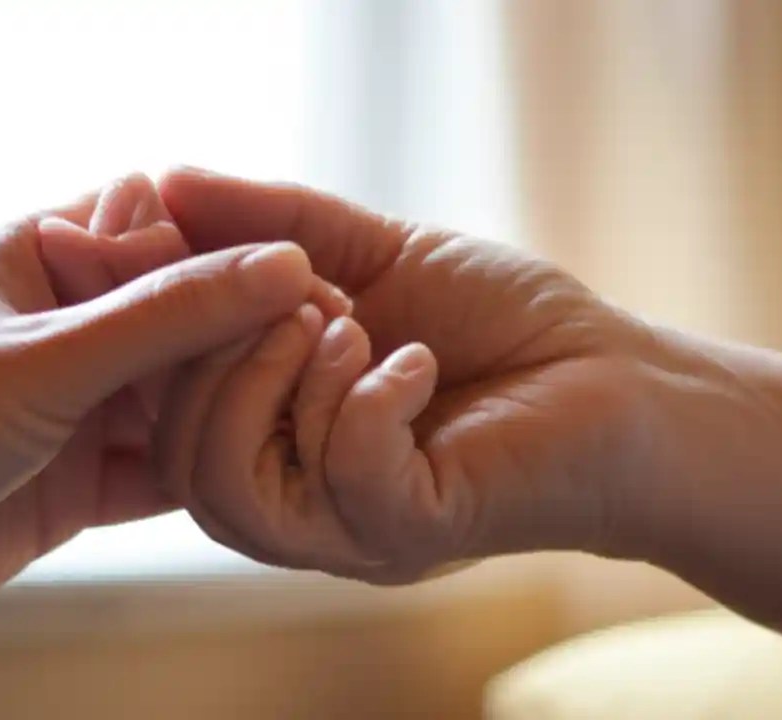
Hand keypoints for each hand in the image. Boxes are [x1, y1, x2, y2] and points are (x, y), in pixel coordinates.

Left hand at [0, 178, 317, 668]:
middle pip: (182, 319)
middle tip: (331, 356)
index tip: (313, 288)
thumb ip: (169, 315)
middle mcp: (63, 324)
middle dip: (249, 340)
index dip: (238, 258)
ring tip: (313, 413)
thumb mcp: (45, 360)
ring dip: (235, 408)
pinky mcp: (75, 481)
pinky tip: (264, 472)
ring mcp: (72, 406)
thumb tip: (283, 266)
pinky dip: (208, 472)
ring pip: (179, 396)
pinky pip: (163, 467)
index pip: (164, 234)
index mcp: (40, 255)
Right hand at [155, 169, 670, 582]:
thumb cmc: (502, 325)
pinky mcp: (414, 531)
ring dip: (279, 382)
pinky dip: (367, 401)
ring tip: (349, 325)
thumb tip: (169, 182)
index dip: (165, 326)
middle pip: (178, 462)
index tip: (209, 250)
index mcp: (279, 438)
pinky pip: (343, 483)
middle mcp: (300, 498)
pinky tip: (416, 364)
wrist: (618, 378)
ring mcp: (352, 526)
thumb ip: (276, 223)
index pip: (163, 412)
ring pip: (231, 494)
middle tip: (306, 296)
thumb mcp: (377, 254)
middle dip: (222, 353)